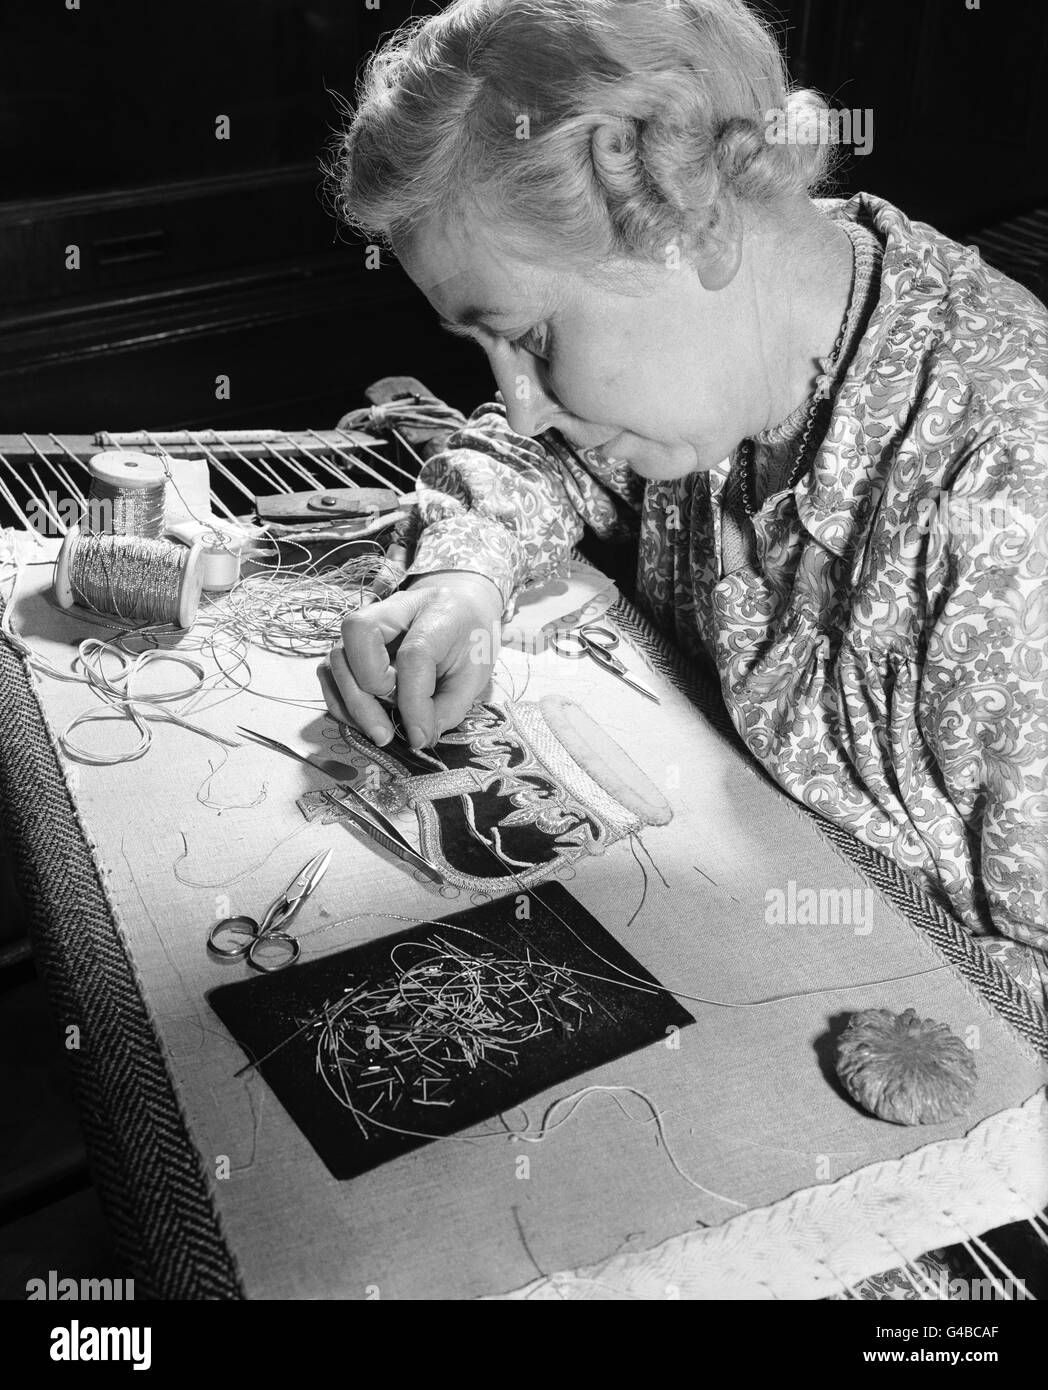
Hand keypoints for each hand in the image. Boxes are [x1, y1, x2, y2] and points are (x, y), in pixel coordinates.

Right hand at [319, 572, 502, 748]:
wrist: (457, 610)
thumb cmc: (468, 640)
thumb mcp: (477, 673)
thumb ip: (450, 705)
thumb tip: (419, 736)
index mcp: (436, 610)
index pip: (414, 654)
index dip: (414, 702)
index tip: (420, 737)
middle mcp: (393, 609)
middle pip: (359, 639)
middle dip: (369, 695)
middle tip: (388, 734)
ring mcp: (365, 624)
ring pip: (336, 658)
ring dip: (353, 704)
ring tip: (380, 733)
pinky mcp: (350, 644)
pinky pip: (329, 673)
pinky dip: (341, 702)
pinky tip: (364, 722)